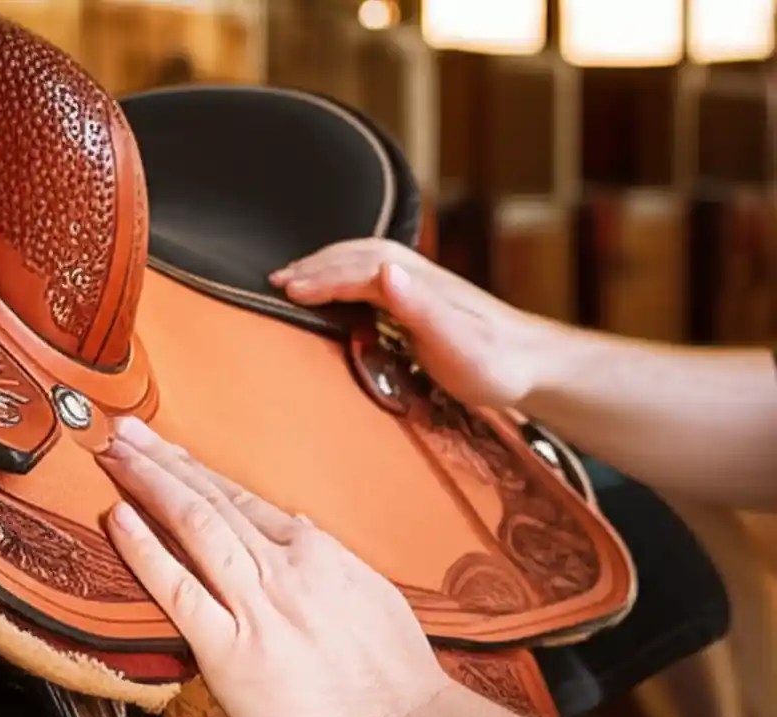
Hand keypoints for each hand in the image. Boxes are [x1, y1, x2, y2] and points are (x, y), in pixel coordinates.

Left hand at [98, 417, 485, 716]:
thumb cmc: (396, 673)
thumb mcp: (372, 595)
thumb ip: (329, 559)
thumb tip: (298, 525)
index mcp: (316, 552)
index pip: (241, 498)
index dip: (197, 471)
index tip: (168, 450)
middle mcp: (284, 568)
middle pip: (211, 499)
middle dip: (163, 461)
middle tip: (126, 432)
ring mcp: (257, 605)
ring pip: (193, 525)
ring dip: (149, 483)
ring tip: (116, 455)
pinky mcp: (232, 650)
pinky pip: (180, 589)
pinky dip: (146, 550)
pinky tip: (119, 519)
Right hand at [269, 238, 557, 408]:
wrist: (536, 364)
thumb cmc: (495, 363)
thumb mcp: (454, 342)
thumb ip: (417, 306)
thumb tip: (384, 270)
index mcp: (416, 282)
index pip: (355, 271)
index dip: (320, 279)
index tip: (286, 290)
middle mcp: (416, 274)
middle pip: (355, 256)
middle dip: (313, 265)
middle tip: (275, 281)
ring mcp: (420, 282)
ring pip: (363, 260)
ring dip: (326, 265)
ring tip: (294, 279)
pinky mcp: (423, 296)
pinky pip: (372, 274)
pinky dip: (345, 274)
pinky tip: (339, 287)